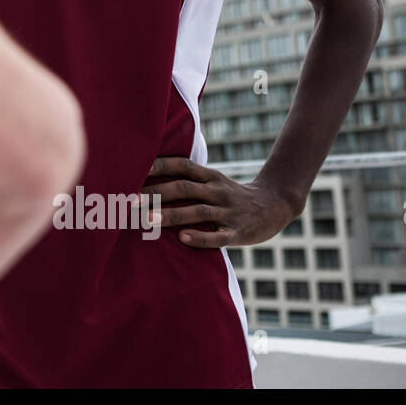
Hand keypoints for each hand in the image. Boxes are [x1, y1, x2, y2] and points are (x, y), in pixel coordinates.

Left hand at [140, 155, 293, 247]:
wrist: (276, 204)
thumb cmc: (232, 194)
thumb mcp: (213, 181)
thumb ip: (188, 180)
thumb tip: (148, 179)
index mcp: (210, 176)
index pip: (181, 166)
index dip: (158, 165)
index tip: (133, 168)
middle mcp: (217, 190)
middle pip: (184, 188)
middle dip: (156, 193)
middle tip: (129, 199)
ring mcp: (229, 211)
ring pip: (198, 211)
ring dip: (172, 215)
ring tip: (147, 220)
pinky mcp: (239, 232)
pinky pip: (219, 235)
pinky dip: (201, 237)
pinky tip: (184, 239)